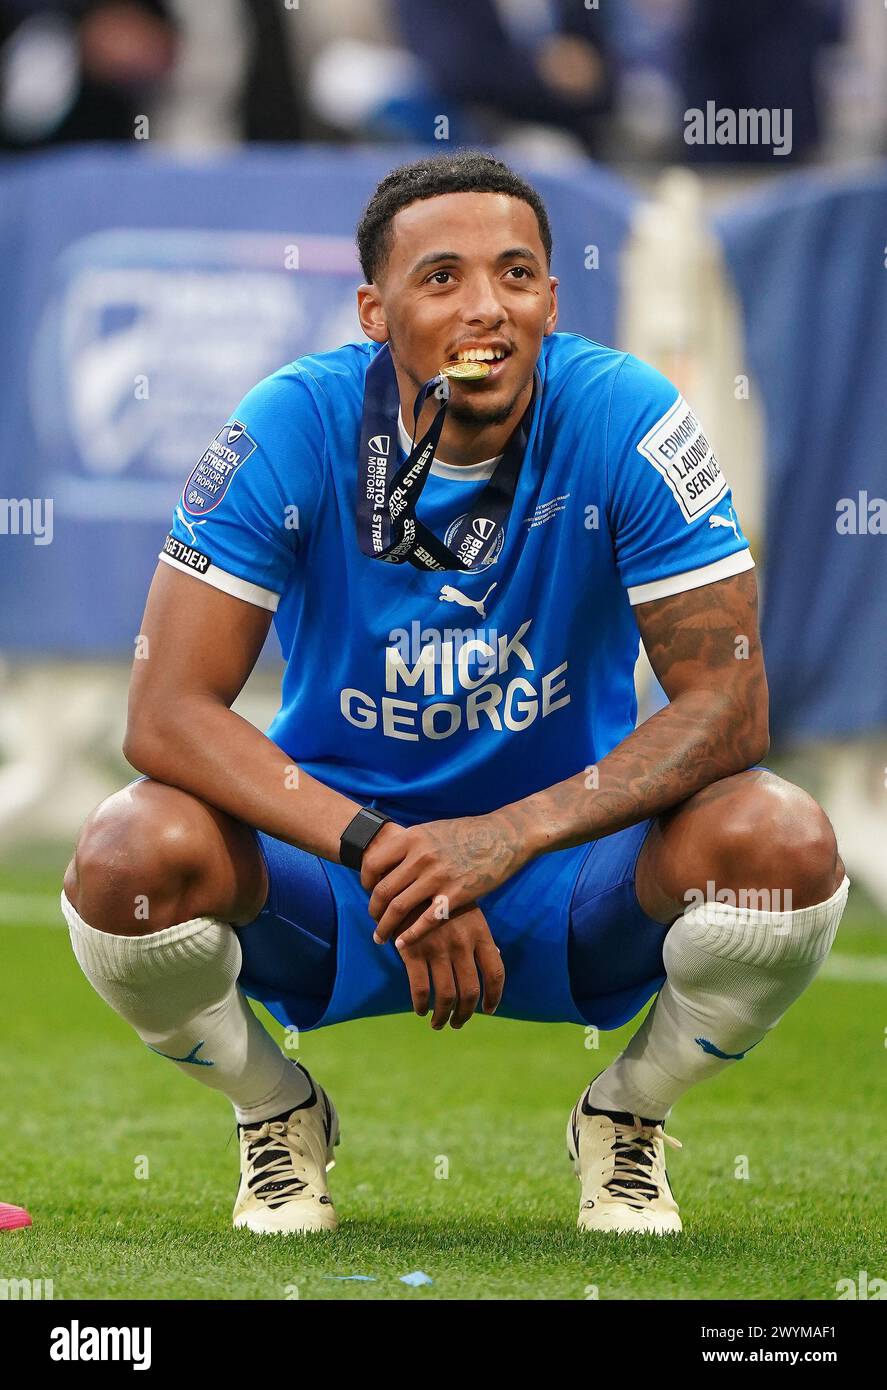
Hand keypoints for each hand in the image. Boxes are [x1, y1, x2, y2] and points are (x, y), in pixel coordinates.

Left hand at [362, 814, 529, 946]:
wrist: (504, 835)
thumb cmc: (467, 832)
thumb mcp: (432, 830)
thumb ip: (410, 845)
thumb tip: (389, 861)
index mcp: (412, 838)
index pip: (373, 864)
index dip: (365, 882)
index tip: (368, 893)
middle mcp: (420, 857)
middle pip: (382, 890)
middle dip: (373, 911)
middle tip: (374, 921)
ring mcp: (437, 877)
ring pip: (398, 908)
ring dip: (385, 927)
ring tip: (381, 938)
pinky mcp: (455, 895)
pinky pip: (425, 921)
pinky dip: (410, 936)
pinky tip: (403, 944)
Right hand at [398, 905, 504, 1029]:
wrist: (407, 878)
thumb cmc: (441, 895)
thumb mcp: (468, 908)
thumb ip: (480, 934)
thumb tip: (496, 954)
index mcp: (480, 932)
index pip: (495, 973)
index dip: (494, 997)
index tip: (488, 1010)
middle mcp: (462, 943)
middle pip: (470, 991)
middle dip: (465, 1014)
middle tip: (458, 1023)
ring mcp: (437, 948)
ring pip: (446, 995)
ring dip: (443, 1015)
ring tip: (439, 1023)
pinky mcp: (413, 950)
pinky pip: (420, 988)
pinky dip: (420, 1004)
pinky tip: (419, 1009)